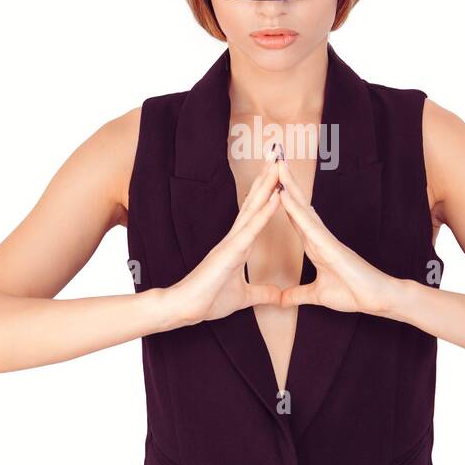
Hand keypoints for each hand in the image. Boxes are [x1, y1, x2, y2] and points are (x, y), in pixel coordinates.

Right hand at [166, 145, 284, 326]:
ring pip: (254, 208)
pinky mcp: (230, 251)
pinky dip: (265, 212)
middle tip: (278, 156)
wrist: (186, 308)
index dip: (267, 193)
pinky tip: (276, 197)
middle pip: (255, 202)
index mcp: (238, 245)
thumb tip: (278, 295)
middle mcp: (235, 238)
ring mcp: (232, 242)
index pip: (256, 213)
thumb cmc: (209, 300)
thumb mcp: (244, 297)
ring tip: (278, 165)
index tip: (278, 175)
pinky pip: (252, 228)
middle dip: (267, 179)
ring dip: (267, 186)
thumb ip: (262, 293)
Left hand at [275, 153, 401, 315]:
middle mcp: (318, 236)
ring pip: (302, 208)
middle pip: (297, 205)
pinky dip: (295, 209)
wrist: (376, 299)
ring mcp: (324, 238)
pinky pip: (309, 224)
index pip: (293, 217)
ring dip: (288, 187)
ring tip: (276, 167)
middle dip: (284, 183)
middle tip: (272, 159)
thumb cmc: (353, 293)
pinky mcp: (330, 245)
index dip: (280, 199)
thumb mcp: (317, 295)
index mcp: (314, 244)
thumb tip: (281, 300)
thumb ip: (298, 295)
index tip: (269, 183)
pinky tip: (284, 196)